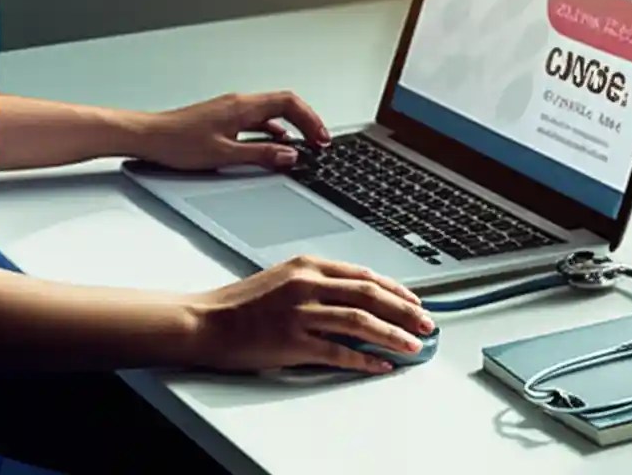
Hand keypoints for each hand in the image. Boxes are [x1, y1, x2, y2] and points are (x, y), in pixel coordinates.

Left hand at [137, 90, 330, 170]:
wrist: (149, 136)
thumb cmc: (178, 142)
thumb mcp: (225, 154)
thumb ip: (260, 155)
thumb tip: (289, 155)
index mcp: (243, 106)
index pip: (290, 103)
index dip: (311, 120)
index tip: (321, 139)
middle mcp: (240, 103)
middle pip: (285, 104)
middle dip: (306, 122)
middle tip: (319, 142)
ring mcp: (232, 109)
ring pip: (272, 112)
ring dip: (291, 127)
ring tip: (303, 146)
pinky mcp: (224, 118)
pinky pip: (258, 120)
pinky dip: (273, 131)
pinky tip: (273, 145)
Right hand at [184, 255, 435, 373]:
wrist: (205, 321)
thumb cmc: (241, 303)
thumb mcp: (284, 278)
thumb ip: (320, 284)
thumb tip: (359, 300)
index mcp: (308, 266)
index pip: (365, 275)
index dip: (396, 290)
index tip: (415, 301)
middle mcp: (308, 285)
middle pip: (370, 295)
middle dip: (405, 310)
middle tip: (427, 322)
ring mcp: (301, 313)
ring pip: (361, 322)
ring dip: (393, 335)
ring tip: (414, 345)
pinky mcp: (292, 342)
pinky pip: (339, 352)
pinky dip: (365, 360)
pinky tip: (382, 365)